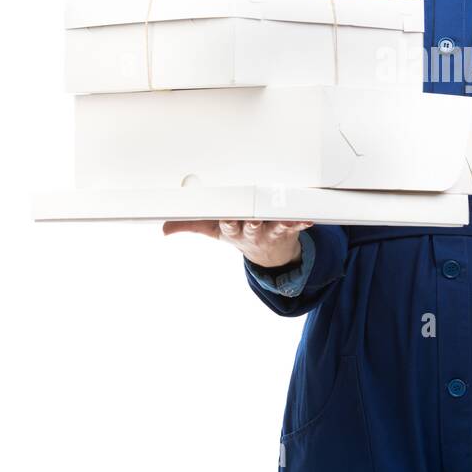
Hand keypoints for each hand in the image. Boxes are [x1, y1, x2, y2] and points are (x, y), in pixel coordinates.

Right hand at [162, 219, 313, 267]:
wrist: (269, 256)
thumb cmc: (239, 232)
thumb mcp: (213, 230)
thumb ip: (190, 225)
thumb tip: (164, 229)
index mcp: (233, 230)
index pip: (227, 225)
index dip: (227, 221)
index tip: (226, 215)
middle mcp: (252, 232)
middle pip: (251, 226)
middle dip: (252, 222)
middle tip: (254, 217)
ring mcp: (270, 231)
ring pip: (274, 226)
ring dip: (280, 223)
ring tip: (285, 219)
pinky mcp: (288, 230)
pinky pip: (296, 226)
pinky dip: (301, 223)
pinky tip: (307, 219)